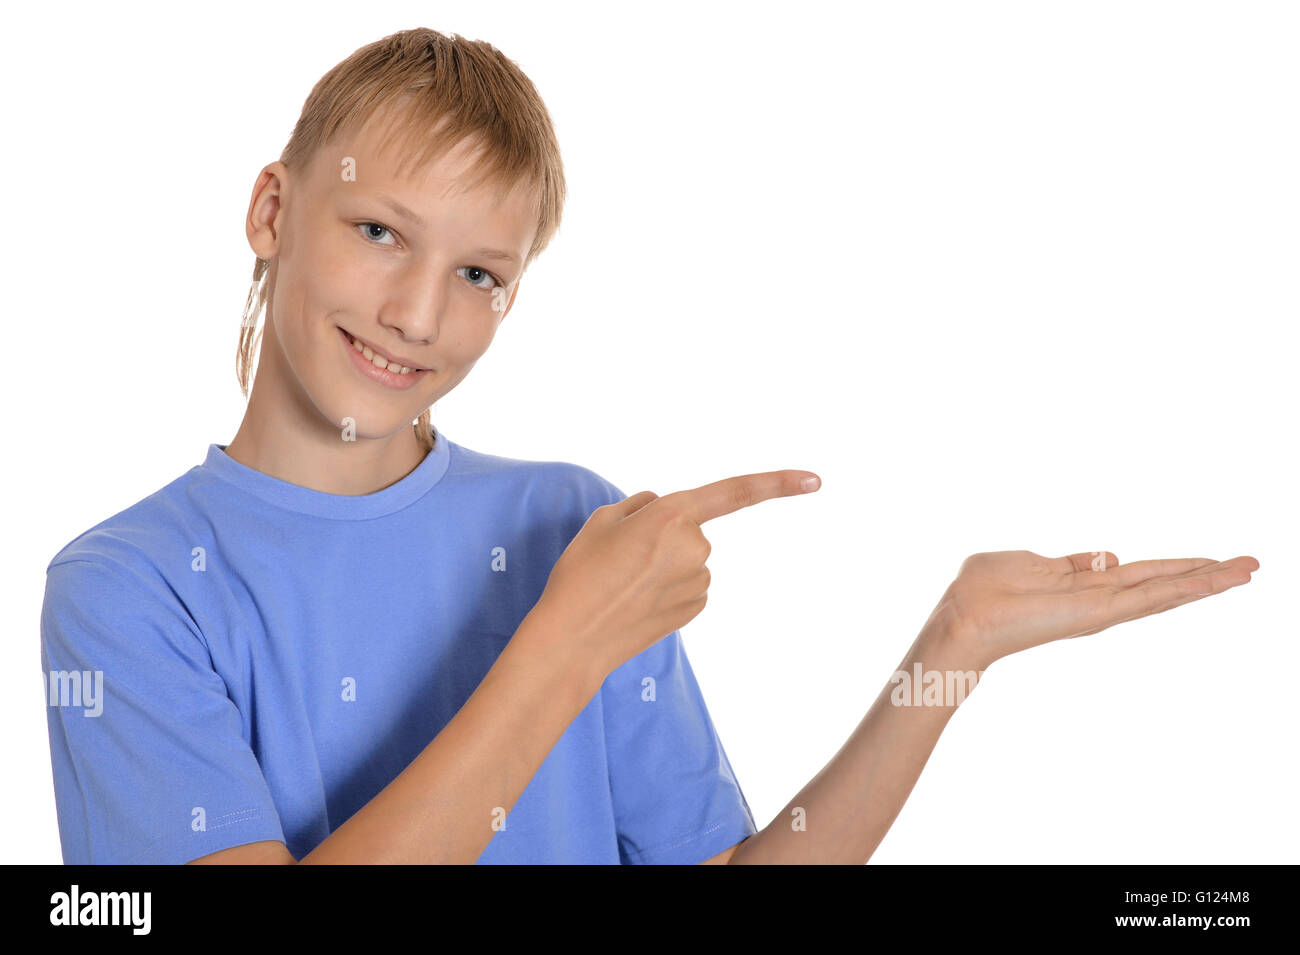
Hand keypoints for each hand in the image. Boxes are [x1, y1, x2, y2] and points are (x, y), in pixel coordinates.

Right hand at [533, 469, 821, 679]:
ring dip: (664, 563)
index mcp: (670, 516)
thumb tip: (666, 510)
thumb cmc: (580, 576)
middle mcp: (694, 547)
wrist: (573, 640)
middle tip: (621, 555)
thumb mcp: (601, 521)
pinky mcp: (696, 607)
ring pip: (688, 557)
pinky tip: (638, 600)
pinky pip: (687, 583)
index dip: (777, 483)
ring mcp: (698, 581)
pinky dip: (667, 587)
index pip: (733, 493)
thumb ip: (643, 507)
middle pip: (690, 527)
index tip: (815, 480)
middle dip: (663, 534)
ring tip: (624, 581)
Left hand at [927, 550, 1259, 669]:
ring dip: (1209, 580)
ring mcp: (1104, 608)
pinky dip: (1186, 587)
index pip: (1139, 574)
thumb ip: (1068, 562)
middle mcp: (1099, 600)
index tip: (1208, 561)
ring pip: (1168, 591)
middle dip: (1205, 575)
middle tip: (1250, 565)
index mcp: (1082, 584)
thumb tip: (1106, 555)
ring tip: (1248, 569)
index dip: (1173, 567)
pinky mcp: (1101, 612)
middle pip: (1163, 583)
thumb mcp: (1028, 562)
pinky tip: (1217, 579)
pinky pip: (1152, 597)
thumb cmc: (981, 590)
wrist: (964, 618)